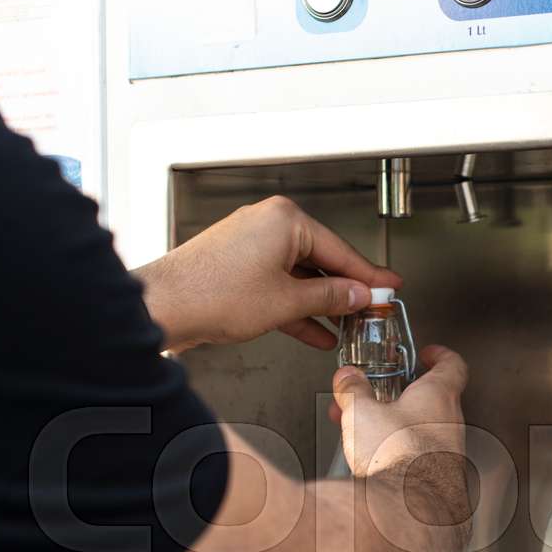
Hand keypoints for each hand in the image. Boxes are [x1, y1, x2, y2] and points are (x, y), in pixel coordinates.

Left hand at [136, 195, 399, 353]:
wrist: (163, 307)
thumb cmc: (211, 294)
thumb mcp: (287, 301)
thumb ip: (330, 297)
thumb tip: (356, 295)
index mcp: (285, 220)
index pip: (341, 250)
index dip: (369, 275)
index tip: (389, 287)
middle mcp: (267, 225)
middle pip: (322, 260)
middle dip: (346, 290)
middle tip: (372, 309)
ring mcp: (250, 245)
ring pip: (300, 275)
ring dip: (322, 303)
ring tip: (347, 326)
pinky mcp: (238, 266)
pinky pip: (279, 284)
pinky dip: (297, 306)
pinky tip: (315, 331)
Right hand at [330, 346, 472, 540]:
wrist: (410, 509)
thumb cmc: (396, 455)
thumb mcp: (361, 412)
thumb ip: (353, 391)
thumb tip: (347, 378)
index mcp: (439, 396)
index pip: (452, 365)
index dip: (440, 356)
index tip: (428, 353)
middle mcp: (451, 424)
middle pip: (433, 400)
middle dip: (401, 396)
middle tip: (380, 395)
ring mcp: (450, 454)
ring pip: (425, 431)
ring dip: (397, 426)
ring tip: (364, 431)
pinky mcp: (441, 480)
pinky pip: (422, 458)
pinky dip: (400, 453)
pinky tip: (375, 461)